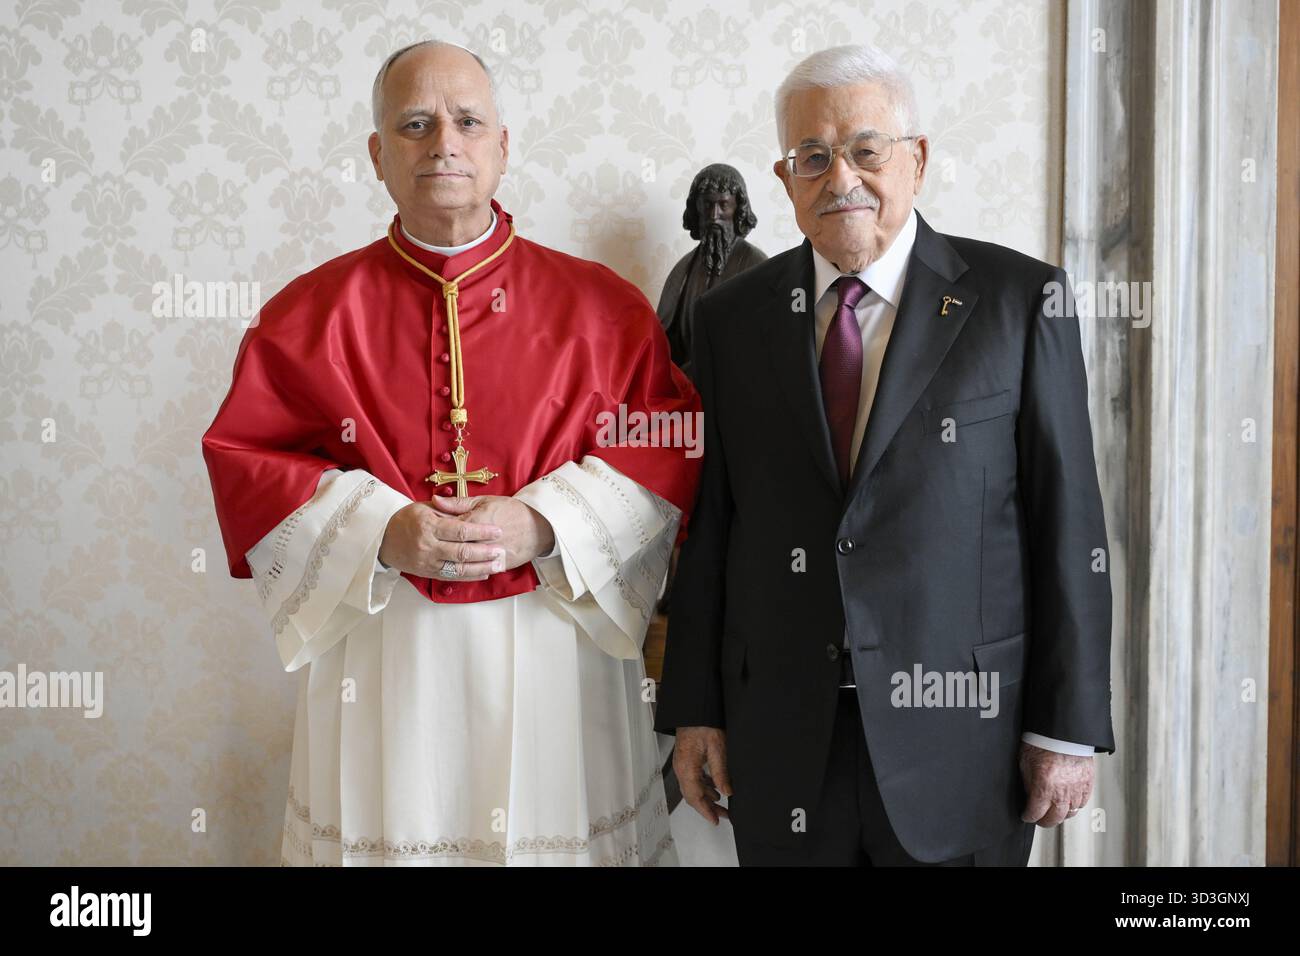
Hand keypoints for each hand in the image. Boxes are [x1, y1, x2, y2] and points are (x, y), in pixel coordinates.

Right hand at [378, 501, 504, 580]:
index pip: (460, 531)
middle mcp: (428, 547)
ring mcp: (428, 562)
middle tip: (502, 550)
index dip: (481, 532)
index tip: (497, 531)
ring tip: (498, 564)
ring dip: (481, 568)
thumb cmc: (406, 519)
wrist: (382, 540)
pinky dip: (469, 576)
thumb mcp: (423, 507)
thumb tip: (469, 507)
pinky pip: (452, 577)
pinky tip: (483, 573)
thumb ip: (447, 509)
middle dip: (485, 552)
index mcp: (429, 526)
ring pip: (459, 568)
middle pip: (462, 552)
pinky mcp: (428, 573)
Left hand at [428, 495, 554, 569]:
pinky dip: (466, 572)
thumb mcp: (485, 501)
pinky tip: (456, 570)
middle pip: (452, 548)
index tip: (425, 530)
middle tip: (426, 548)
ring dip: (449, 563)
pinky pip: (478, 572)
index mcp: (475, 522)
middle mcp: (480, 541)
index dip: (435, 531)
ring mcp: (489, 556)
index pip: (447, 529)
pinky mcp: (498, 566)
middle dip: (438, 549)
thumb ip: (458, 504)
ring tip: (438, 560)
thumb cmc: (511, 510)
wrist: (538, 526)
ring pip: (463, 564)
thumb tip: (435, 501)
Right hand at [673, 726, 730, 824]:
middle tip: (724, 816)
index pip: (695, 797)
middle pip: (692, 796)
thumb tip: (727, 791)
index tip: (716, 820)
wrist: (692, 709)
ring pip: (692, 788)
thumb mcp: (717, 747)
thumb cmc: (702, 724)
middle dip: (707, 808)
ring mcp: (681, 764)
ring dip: (706, 798)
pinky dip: (703, 787)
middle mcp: (681, 769)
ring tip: (721, 805)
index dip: (705, 811)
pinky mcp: (685, 759)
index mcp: (687, 768)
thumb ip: (721, 771)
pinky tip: (714, 788)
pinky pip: (692, 779)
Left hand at [1019, 741, 1093, 826]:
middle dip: (1045, 821)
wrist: (1062, 730)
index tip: (1026, 816)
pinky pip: (1082, 802)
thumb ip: (1027, 782)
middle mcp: (1061, 791)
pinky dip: (1075, 805)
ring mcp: (1076, 788)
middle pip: (1054, 818)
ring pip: (1070, 813)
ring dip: (1061, 815)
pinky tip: (1068, 802)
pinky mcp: (1087, 783)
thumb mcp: (1025, 762)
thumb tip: (1028, 795)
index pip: (1035, 813)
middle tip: (1040, 819)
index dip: (1028, 816)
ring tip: (1054, 812)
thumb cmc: (1042, 741)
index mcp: (1044, 786)